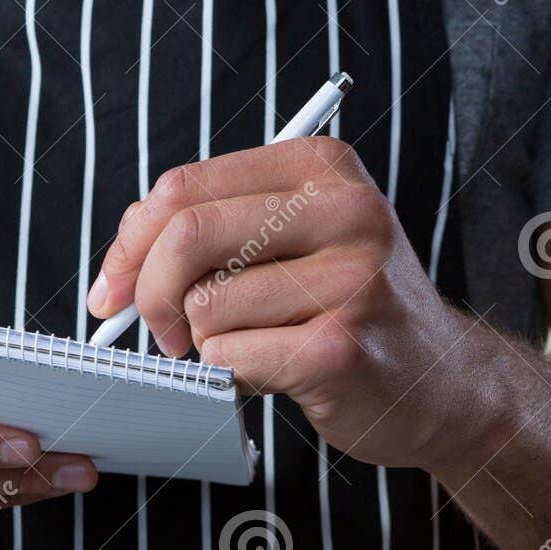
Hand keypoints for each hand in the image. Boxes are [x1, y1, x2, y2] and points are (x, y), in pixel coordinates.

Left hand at [86, 137, 479, 468]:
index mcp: (318, 166)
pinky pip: (232, 356)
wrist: (440, 383)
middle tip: (159, 330)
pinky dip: (234, 373)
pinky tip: (279, 369)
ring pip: (206, 305)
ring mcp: (352, 277)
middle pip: (186, 235)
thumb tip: (122, 257)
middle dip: (150, 293)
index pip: (183, 188)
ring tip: (258, 343)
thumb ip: (209, 228)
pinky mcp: (342, 346)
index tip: (110, 288)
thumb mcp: (287, 240)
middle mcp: (345, 209)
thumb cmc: (345, 309)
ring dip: (206, 341)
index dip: (129, 244)